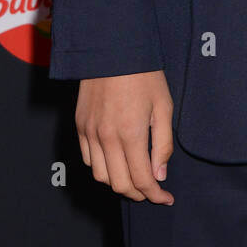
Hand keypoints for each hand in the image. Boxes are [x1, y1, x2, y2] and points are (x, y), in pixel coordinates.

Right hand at [75, 70, 174, 203]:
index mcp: (130, 133)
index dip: (156, 195)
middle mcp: (106, 138)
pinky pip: (88, 160)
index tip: (166, 198)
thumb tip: (160, 174)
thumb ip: (163, 144)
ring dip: (118, 184)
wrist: (112, 48)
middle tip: (153, 191)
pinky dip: (102, 169)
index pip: (142, 180)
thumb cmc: (143, 74)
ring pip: (101, 177)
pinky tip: (116, 163)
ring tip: (135, 179)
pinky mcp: (80, 126)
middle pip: (119, 185)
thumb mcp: (164, 105)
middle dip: (138, 194)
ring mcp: (90, 133)